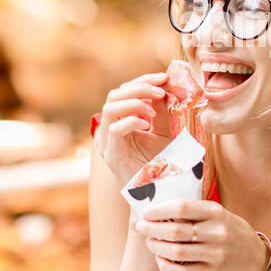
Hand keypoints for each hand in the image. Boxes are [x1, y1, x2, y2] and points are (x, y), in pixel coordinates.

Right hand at [94, 72, 172, 186]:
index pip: (123, 92)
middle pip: (114, 95)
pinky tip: (148, 124)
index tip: (163, 77)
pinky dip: (132, 121)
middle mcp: (108, 130)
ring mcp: (106, 143)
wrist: (160, 192)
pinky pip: (115, 129)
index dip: (142, 81)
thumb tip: (164, 86)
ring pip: (110, 108)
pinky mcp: (111, 155)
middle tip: (161, 90)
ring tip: (155, 110)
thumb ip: (161, 110)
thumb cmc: (160, 164)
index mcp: (117, 122)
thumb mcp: (164, 131)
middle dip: (139, 87)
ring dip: (135, 102)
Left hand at [133, 199, 268, 270]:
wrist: (252, 254)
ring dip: (156, 247)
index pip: (181, 208)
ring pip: (176, 252)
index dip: (159, 210)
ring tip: (150, 242)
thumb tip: (156, 209)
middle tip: (139, 226)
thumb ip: (192, 211)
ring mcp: (216, 254)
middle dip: (151, 228)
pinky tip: (161, 259)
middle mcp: (217, 232)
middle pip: (175, 231)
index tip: (146, 212)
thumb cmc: (226, 228)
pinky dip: (166, 266)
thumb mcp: (216, 213)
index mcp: (216, 211)